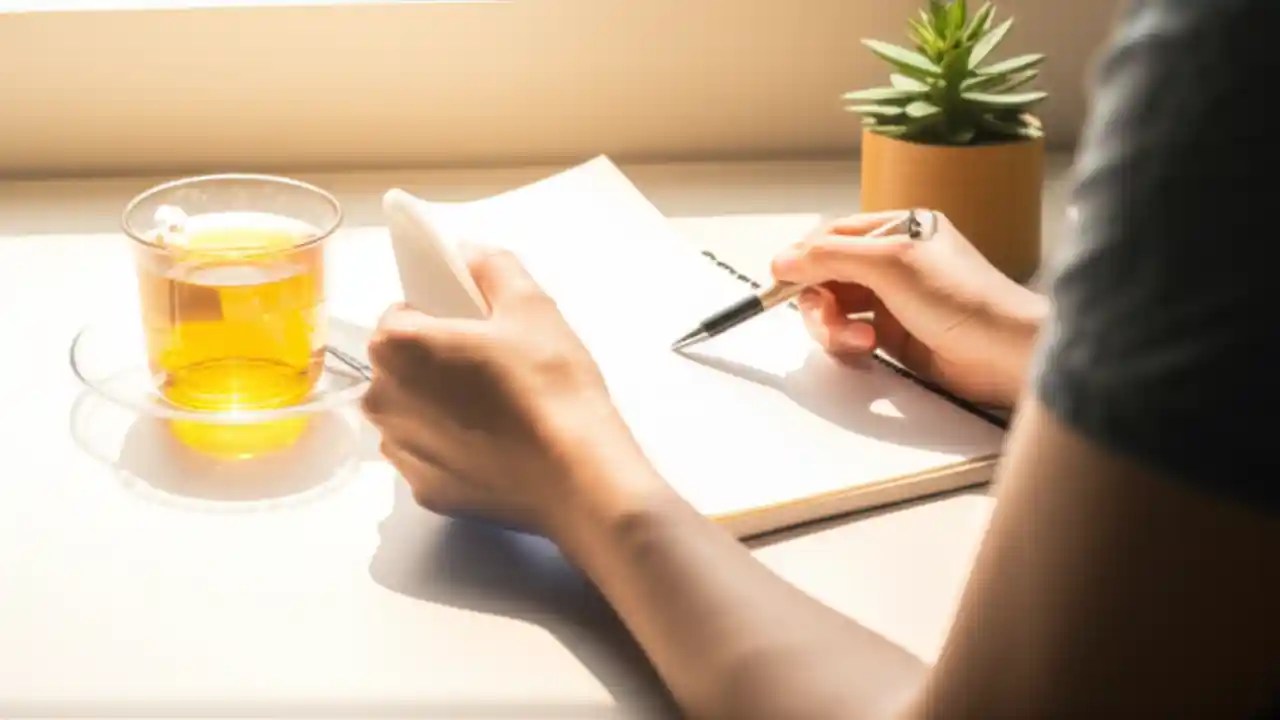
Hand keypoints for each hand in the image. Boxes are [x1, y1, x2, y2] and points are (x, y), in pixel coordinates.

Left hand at [361, 246, 664, 544]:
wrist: (577, 475)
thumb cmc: (550, 385)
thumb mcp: (532, 306)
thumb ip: (492, 267)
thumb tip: (468, 253)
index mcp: (397, 346)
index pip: (402, 315)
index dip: (440, 317)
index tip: (476, 331)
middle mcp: (382, 400)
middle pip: (400, 366)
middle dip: (433, 363)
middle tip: (492, 369)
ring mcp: (400, 452)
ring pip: (411, 412)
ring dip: (437, 406)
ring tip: (496, 411)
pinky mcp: (423, 491)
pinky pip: (428, 455)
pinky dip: (451, 448)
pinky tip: (494, 446)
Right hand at [770, 210, 1046, 407]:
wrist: (1005, 353)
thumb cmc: (963, 299)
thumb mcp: (891, 264)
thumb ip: (830, 257)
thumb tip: (781, 260)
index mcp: (896, 230)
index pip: (832, 237)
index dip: (803, 258)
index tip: (781, 280)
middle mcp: (892, 263)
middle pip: (826, 276)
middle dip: (819, 301)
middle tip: (830, 317)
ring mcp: (892, 300)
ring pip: (834, 309)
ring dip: (834, 327)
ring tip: (861, 341)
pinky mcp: (894, 336)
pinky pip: (849, 336)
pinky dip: (848, 343)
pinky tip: (869, 349)